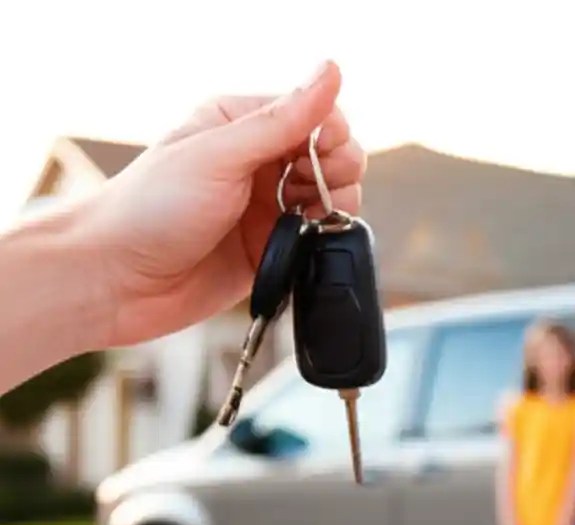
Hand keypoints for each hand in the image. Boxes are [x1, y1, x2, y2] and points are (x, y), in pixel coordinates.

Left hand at [87, 60, 365, 348]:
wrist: (114, 281)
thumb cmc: (148, 210)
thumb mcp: (219, 155)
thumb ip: (282, 119)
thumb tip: (330, 70)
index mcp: (241, 123)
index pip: (316, 114)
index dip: (330, 135)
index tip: (316, 159)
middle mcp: (259, 161)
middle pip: (334, 155)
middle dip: (336, 172)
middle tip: (304, 191)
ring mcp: (268, 206)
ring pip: (336, 196)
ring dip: (333, 207)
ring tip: (298, 220)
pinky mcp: (274, 247)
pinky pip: (321, 237)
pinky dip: (325, 238)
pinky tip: (303, 242)